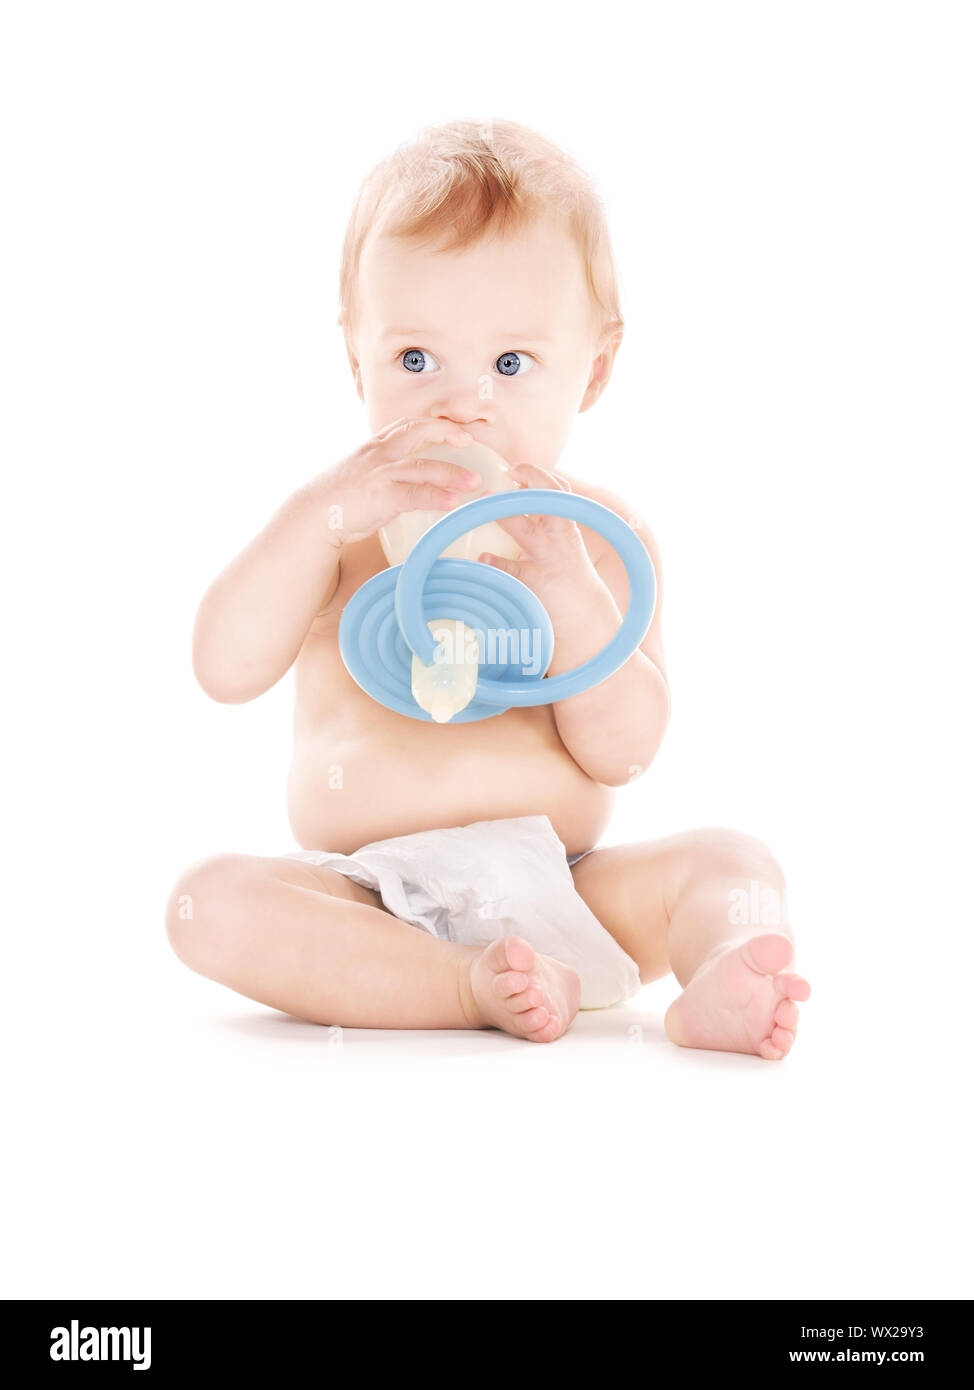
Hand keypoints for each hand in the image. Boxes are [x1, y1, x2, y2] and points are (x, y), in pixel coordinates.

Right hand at [313, 417, 483, 546]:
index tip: (454, 432)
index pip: (406, 424)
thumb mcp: (360, 476)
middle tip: (469, 440)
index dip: (433, 424)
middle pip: (417, 431)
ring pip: (422, 466)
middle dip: (446, 432)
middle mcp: (379, 453)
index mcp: (374, 447)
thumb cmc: (337, 500)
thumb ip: (382, 472)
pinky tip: (453, 502)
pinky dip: (436, 496)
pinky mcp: (380, 496)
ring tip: (475, 481)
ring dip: (452, 472)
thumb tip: (402, 481)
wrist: (312, 515)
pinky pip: (414, 494)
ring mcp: (380, 473)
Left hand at [477, 461, 604, 614]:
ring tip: (480, 506)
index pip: (557, 490)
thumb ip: (544, 523)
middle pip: (547, 500)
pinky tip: (483, 558)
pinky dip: (498, 563)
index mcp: (564, 525)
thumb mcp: (562, 543)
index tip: (516, 467)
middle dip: (527, 482)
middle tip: (500, 476)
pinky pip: (515, 570)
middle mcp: (559, 537)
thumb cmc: (567, 576)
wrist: (586, 614)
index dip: (537, 474)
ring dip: (504, 516)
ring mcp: (548, 558)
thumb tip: (515, 502)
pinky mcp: (538, 581)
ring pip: (527, 530)